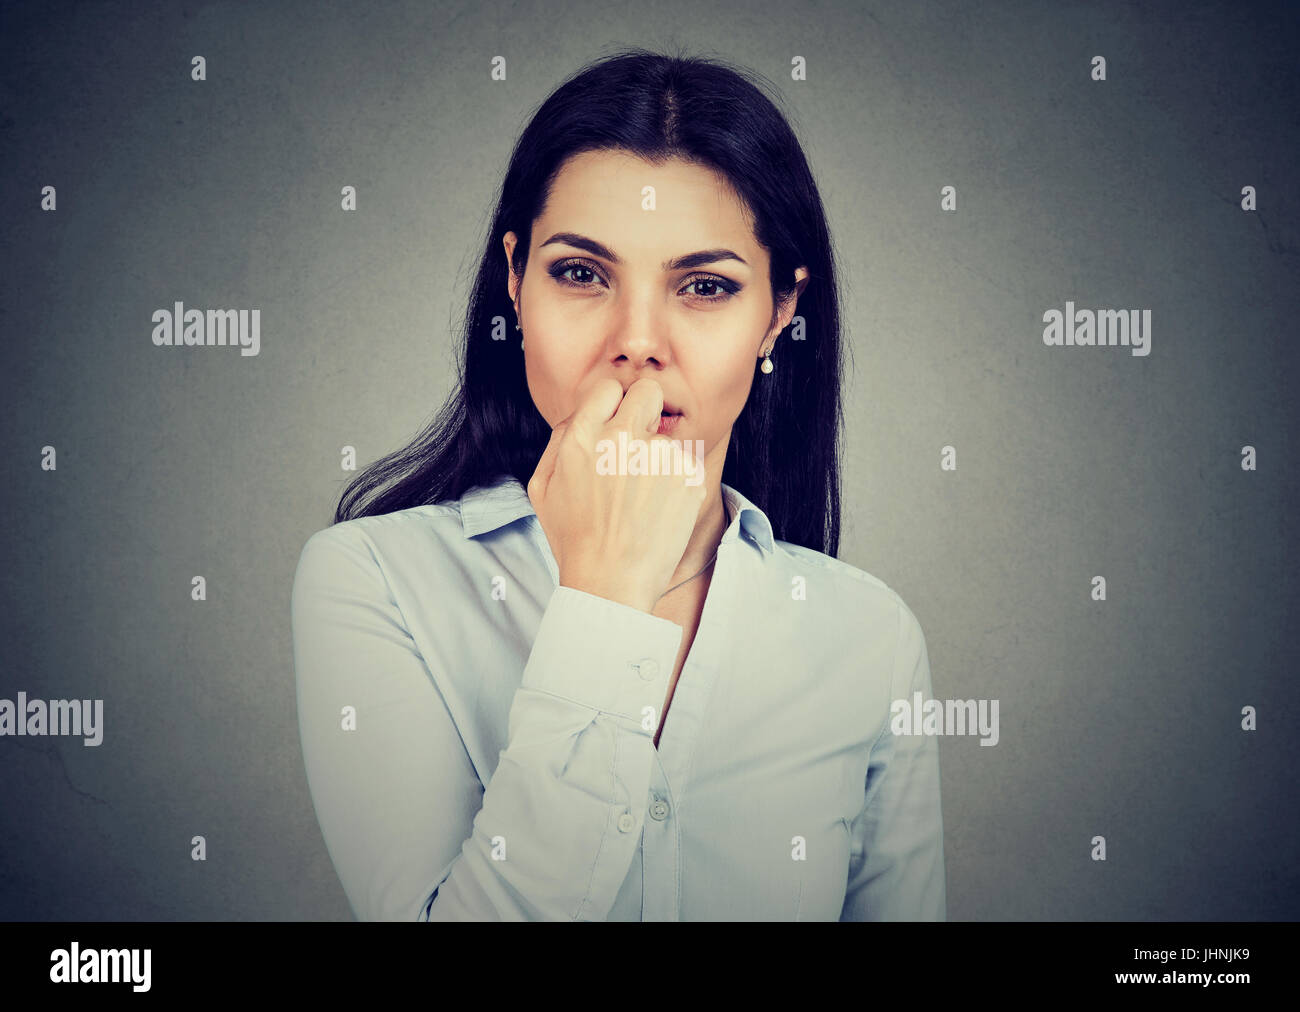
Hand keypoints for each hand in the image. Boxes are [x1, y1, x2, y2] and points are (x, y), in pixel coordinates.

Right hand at [527, 377, 707, 612]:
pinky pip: (684, 465)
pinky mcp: (688, 475)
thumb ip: (559, 439)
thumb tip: (582, 411)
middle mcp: (622, 438)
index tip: (616, 421)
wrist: (611, 582)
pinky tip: (658, 510)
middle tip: (640, 444)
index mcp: (583, 437)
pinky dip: (676, 482)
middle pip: (648, 393)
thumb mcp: (543, 487)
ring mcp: (659, 456)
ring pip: (666, 438)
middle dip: (645, 410)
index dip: (613, 404)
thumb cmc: (574, 538)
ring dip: (658, 459)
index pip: (608, 388)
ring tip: (642, 500)